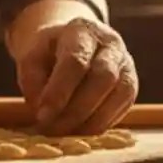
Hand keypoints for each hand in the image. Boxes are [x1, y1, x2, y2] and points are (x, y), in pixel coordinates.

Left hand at [14, 18, 138, 135]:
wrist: (73, 46)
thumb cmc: (49, 53)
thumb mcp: (32, 57)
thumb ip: (32, 80)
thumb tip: (42, 110)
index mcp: (82, 30)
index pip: (76, 60)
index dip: (59, 91)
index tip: (42, 115)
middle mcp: (111, 43)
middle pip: (103, 77)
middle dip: (76, 109)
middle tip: (52, 129)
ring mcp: (126, 63)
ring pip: (118, 94)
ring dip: (90, 120)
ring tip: (64, 133)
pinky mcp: (131, 85)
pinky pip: (122, 107)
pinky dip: (101, 124)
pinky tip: (80, 130)